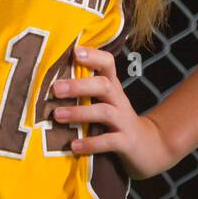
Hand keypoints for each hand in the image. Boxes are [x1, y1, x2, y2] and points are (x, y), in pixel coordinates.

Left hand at [49, 44, 174, 180]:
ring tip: (57, 115)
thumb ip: (85, 90)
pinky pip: (109, 141)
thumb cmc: (116, 120)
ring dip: (79, 113)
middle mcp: (119, 101)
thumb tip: (49, 80)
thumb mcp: (105, 101)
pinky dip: (91, 143)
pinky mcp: (126, 143)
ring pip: (104, 112)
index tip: (74, 51)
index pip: (108, 63)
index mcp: (112, 87)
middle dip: (79, 86)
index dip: (93, 56)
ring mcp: (124, 121)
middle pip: (103, 85)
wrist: (148, 147)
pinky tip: (74, 146)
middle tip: (55, 88)